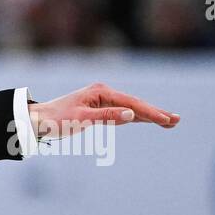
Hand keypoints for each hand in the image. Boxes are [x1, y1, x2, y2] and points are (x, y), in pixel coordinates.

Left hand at [28, 82, 179, 139]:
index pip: (131, 104)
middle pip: (135, 105)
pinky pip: (122, 115)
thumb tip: (131, 115)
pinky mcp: (99, 111)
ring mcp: (103, 102)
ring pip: (131, 110)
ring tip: (170, 122)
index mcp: (101, 92)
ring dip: (149, 116)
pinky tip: (150, 121)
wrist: (37, 121)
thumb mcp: (81, 119)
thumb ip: (106, 117)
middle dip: (155, 113)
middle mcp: (104, 94)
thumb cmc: (56, 120)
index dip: (150, 113)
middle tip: (176, 120)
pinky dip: (136, 118)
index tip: (165, 120)